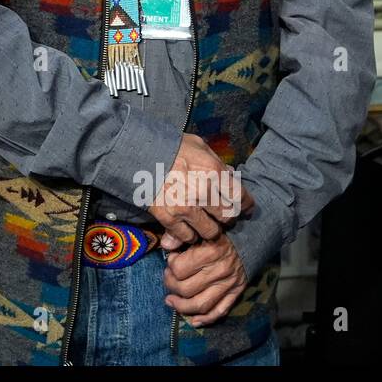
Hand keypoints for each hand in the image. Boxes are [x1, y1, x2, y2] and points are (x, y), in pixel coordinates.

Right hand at [148, 133, 252, 249]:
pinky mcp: (168, 218)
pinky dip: (188, 235)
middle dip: (226, 217)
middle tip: (221, 215)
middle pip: (227, 217)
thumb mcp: (198, 145)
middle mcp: (203, 192)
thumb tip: (230, 173)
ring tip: (204, 224)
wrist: (136, 154)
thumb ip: (216, 161)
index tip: (244, 207)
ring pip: (210, 232)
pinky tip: (187, 228)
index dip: (245, 205)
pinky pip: (186, 236)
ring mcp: (185, 207)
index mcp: (213, 171)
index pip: (240, 197)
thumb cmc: (169, 146)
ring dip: (209, 229)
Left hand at [162, 232, 248, 326]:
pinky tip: (193, 320)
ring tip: (171, 300)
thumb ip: (181, 238)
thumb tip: (166, 246)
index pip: (179, 269)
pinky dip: (205, 319)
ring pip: (201, 305)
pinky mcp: (236, 293)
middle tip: (169, 278)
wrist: (250, 239)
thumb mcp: (200, 230)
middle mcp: (219, 271)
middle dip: (171, 285)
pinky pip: (219, 312)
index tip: (171, 259)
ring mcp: (229, 284)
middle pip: (186, 289)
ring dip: (182, 307)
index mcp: (210, 252)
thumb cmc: (218, 234)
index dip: (170, 265)